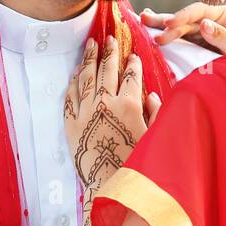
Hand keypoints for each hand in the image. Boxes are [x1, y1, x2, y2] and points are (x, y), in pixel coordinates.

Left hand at [63, 36, 159, 198]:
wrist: (108, 187)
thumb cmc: (137, 165)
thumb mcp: (154, 138)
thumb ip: (155, 113)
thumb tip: (149, 95)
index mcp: (129, 106)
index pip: (132, 76)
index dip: (133, 64)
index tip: (133, 56)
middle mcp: (105, 103)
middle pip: (107, 70)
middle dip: (110, 51)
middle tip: (109, 38)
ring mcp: (85, 112)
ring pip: (86, 78)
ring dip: (89, 59)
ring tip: (91, 44)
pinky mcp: (69, 123)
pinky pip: (70, 96)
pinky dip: (74, 81)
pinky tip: (77, 72)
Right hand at [140, 3, 225, 53]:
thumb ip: (224, 38)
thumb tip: (204, 25)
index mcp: (223, 14)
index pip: (201, 10)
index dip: (184, 15)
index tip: (170, 24)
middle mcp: (209, 18)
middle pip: (185, 17)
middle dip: (168, 23)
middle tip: (150, 27)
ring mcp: (198, 30)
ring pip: (177, 26)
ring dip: (159, 23)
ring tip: (143, 19)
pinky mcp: (191, 42)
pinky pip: (176, 36)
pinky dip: (161, 30)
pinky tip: (147, 22)